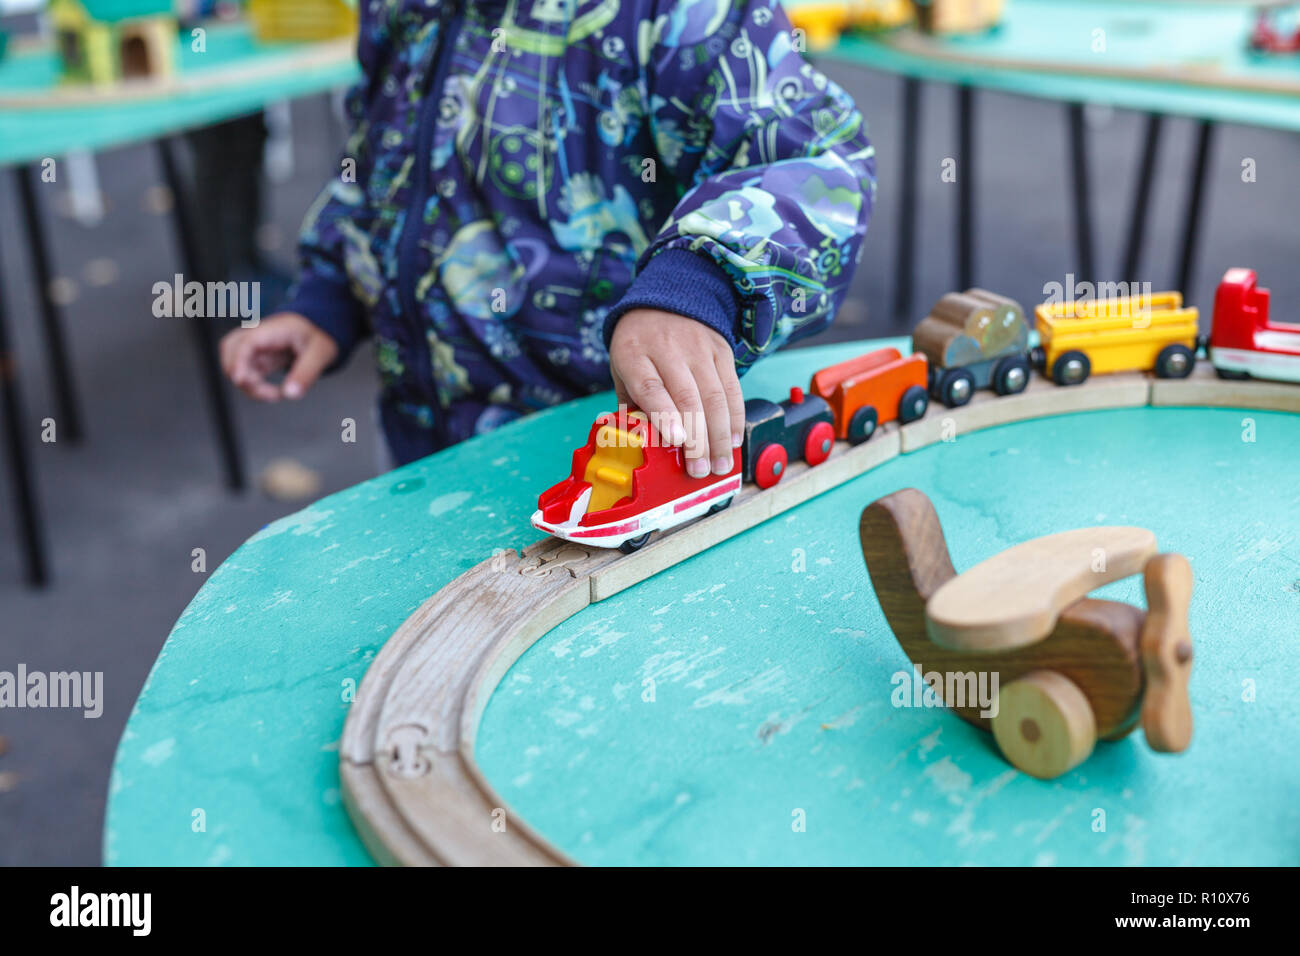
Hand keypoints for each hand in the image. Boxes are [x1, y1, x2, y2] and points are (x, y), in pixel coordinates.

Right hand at [220, 313, 338, 401]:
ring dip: (247, 384)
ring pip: (233, 363)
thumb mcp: (321, 354)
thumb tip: (290, 394)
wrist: (319, 328)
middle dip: (239, 374)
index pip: (246, 342)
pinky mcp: (257, 358)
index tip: (240, 380)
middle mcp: (258, 335)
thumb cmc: (318, 336)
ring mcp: (255, 347)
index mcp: (274, 330)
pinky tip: (273, 393)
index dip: (238, 361)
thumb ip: (305, 374)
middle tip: (268, 392)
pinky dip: (254, 386)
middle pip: (229, 350)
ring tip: (274, 394)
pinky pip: (245, 372)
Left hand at [609, 308, 744, 477]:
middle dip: (697, 439)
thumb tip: (637, 443)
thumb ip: (629, 403)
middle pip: (687, 397)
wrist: (667, 298)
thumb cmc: (639, 345)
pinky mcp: (722, 350)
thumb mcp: (622, 368)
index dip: (665, 415)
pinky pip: (732, 388)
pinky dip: (735, 418)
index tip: (676, 440)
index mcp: (634, 354)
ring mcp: (699, 348)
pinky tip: (733, 440)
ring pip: (715, 396)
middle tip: (700, 471)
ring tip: (720, 464)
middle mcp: (668, 349)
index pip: (651, 386)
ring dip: (720, 436)